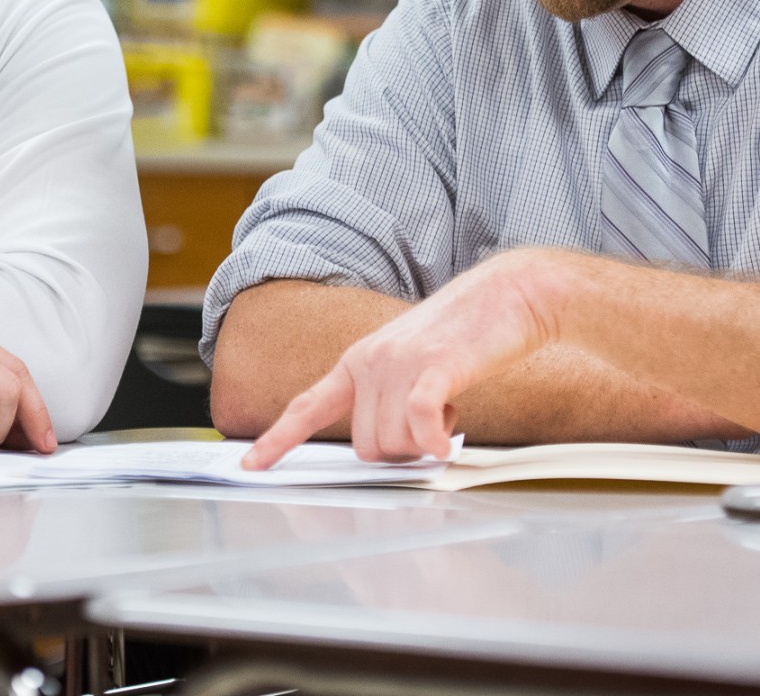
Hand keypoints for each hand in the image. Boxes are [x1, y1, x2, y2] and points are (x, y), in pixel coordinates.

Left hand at [242, 250, 559, 469]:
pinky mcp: (435, 367)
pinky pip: (419, 423)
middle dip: (401, 451)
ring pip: (394, 444)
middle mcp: (370, 361)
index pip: (307, 406)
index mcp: (358, 360)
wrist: (509, 294)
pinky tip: (448, 439)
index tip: (250, 465)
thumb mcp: (410, 361)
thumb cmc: (465, 334)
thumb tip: (386, 443)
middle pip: (366, 446)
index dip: (278, 439)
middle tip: (432, 424)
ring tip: (449, 406)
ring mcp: (399, 362)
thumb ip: (387, 396)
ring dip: (425, 444)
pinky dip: (434, 440)